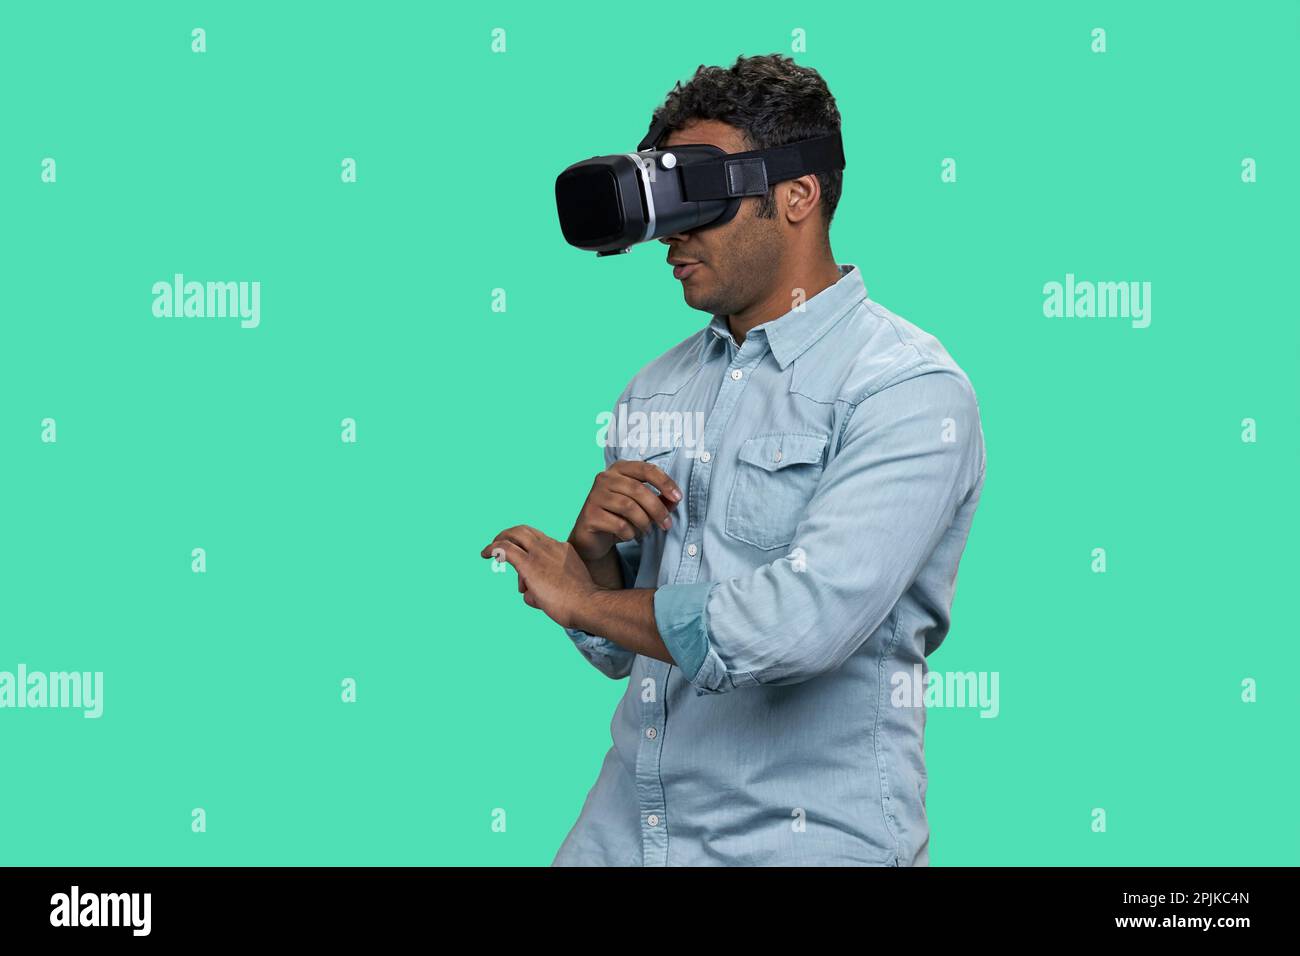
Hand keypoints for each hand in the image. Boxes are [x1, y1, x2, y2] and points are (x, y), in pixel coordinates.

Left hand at [480, 526, 597, 629]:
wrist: (588, 604)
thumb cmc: (580, 603)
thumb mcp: (566, 588)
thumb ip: (546, 586)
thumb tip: (527, 594)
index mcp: (563, 549)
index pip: (540, 541)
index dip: (527, 550)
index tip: (521, 567)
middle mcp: (551, 546)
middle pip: (525, 531)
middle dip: (510, 535)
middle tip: (499, 544)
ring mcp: (540, 554)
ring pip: (514, 535)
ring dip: (500, 539)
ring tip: (490, 550)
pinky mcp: (528, 565)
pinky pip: (505, 548)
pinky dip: (493, 548)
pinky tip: (485, 553)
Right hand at [569, 459, 682, 562]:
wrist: (593, 538)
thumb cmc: (620, 517)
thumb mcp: (642, 506)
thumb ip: (660, 500)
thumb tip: (675, 500)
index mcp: (619, 469)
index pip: (646, 469)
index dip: (665, 482)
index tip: (677, 498)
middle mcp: (604, 478)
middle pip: (639, 490)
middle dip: (657, 509)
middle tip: (667, 524)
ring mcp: (594, 495)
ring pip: (629, 507)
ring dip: (644, 523)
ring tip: (646, 531)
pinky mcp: (590, 514)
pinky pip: (618, 524)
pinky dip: (630, 533)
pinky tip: (629, 535)